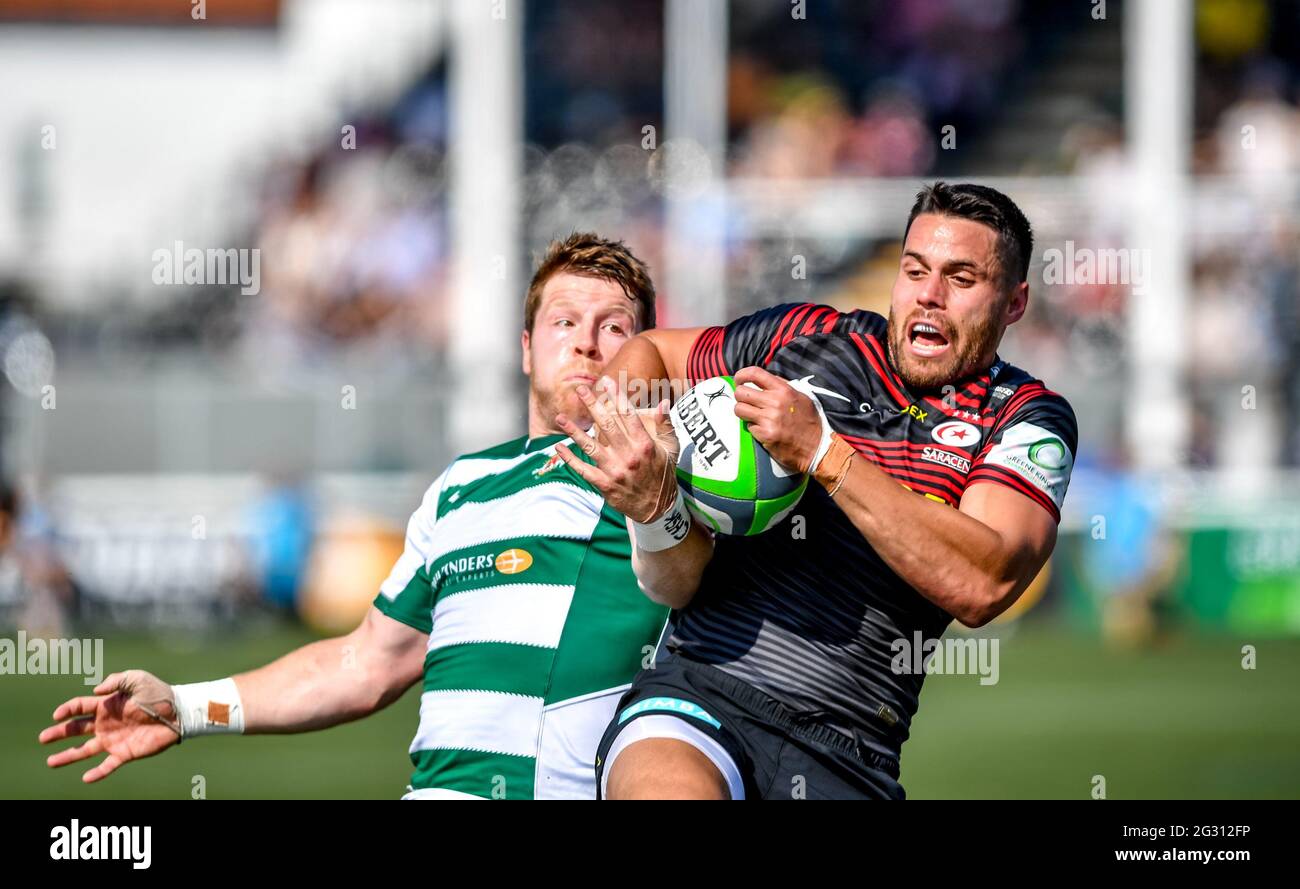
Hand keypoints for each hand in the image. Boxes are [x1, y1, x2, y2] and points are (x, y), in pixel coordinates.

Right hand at [39, 669, 182, 782]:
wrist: (179, 712)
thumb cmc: (159, 693)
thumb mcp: (137, 679)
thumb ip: (115, 681)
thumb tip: (95, 689)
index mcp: (107, 705)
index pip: (80, 707)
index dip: (67, 710)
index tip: (57, 715)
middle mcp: (106, 723)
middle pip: (76, 729)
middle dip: (58, 733)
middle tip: (43, 738)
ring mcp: (114, 739)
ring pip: (85, 751)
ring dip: (67, 756)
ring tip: (50, 762)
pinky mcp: (125, 753)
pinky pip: (108, 765)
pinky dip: (97, 773)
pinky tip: (86, 778)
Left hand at [555, 375, 679, 522]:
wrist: (657, 508)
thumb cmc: (663, 474)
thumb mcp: (671, 449)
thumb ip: (666, 425)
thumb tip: (665, 401)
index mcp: (645, 444)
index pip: (629, 415)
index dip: (617, 397)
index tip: (607, 382)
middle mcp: (628, 456)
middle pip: (607, 426)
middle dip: (592, 405)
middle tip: (580, 390)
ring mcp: (615, 470)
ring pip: (590, 447)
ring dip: (573, 432)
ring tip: (560, 418)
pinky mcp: (604, 484)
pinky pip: (583, 469)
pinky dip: (570, 459)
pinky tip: (559, 447)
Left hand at [732, 365, 823, 473]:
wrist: (817, 447)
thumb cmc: (809, 421)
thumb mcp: (801, 396)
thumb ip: (782, 386)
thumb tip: (763, 380)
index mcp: (784, 390)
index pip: (755, 373)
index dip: (741, 375)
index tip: (739, 380)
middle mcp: (775, 402)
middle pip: (741, 392)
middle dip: (740, 396)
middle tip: (746, 402)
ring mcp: (769, 419)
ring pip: (739, 409)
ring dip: (743, 412)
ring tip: (752, 415)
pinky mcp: (765, 434)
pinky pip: (748, 426)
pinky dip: (753, 427)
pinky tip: (763, 429)